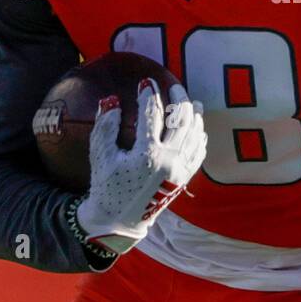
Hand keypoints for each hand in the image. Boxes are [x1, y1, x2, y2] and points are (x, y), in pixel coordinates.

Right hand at [74, 78, 206, 257]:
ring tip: (192, 102)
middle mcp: (169, 161)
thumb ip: (105, 127)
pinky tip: (198, 127)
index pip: (152, 115)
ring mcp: (180, 170)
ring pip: (194, 135)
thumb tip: (113, 100)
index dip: (149, 95)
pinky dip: (200, 137)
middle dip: (179, 99)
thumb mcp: (100, 156)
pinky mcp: (185, 178)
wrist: (120, 220)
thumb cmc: (107, 186)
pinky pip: (199, 153)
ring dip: (194, 116)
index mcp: (148, 155)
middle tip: (175, 87)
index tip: (147, 81)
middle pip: (181, 120)